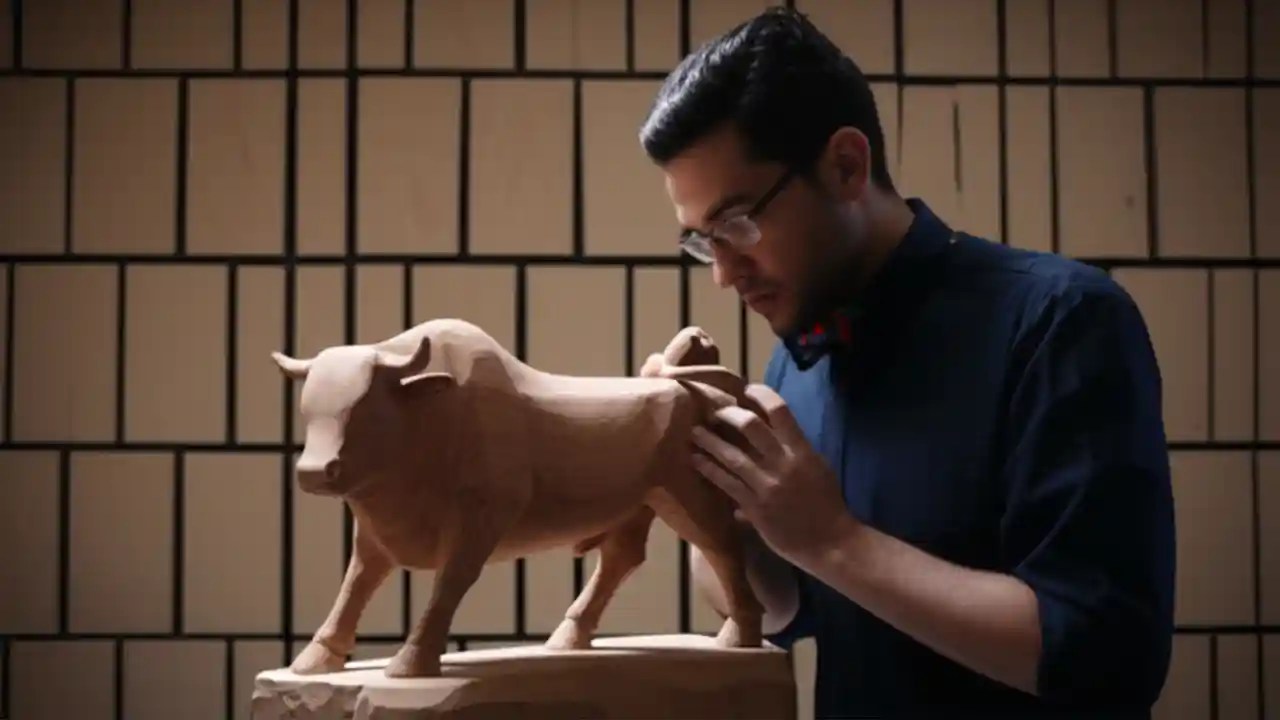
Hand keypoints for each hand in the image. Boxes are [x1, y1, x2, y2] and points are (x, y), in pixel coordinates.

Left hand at [690, 383, 857, 565]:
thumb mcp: (817, 468)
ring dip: (710, 442)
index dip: (760, 394)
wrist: (831, 543)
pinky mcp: (755, 508)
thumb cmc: (826, 503)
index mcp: (802, 451)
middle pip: (751, 427)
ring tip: (693, 432)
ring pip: (732, 456)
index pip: (780, 411)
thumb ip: (794, 449)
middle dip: (728, 414)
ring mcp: (768, 486)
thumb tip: (767, 432)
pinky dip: (710, 470)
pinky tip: (696, 461)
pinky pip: (727, 484)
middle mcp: (784, 464)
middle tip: (713, 411)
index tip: (745, 390)